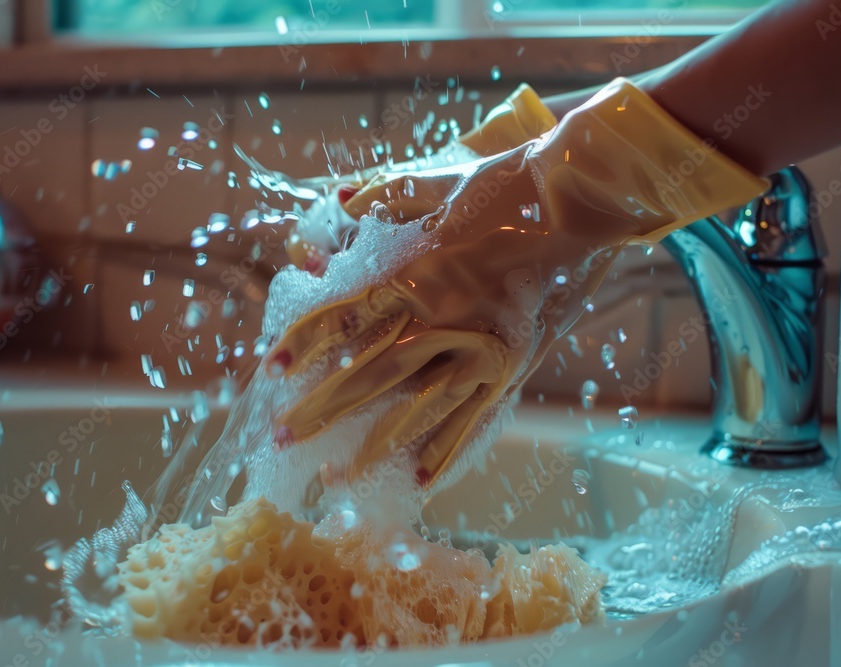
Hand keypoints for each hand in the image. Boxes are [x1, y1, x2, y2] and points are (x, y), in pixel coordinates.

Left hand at [269, 78, 767, 488]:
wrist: (568, 203)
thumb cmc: (498, 186)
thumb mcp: (433, 182)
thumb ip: (384, 196)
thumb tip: (342, 200)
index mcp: (411, 275)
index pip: (342, 318)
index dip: (304, 346)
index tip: (272, 372)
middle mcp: (437, 319)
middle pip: (365, 375)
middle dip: (320, 409)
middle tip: (282, 438)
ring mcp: (475, 348)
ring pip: (413, 409)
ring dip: (370, 445)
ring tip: (335, 476)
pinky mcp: (508, 365)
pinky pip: (471, 417)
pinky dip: (444, 450)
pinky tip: (417, 480)